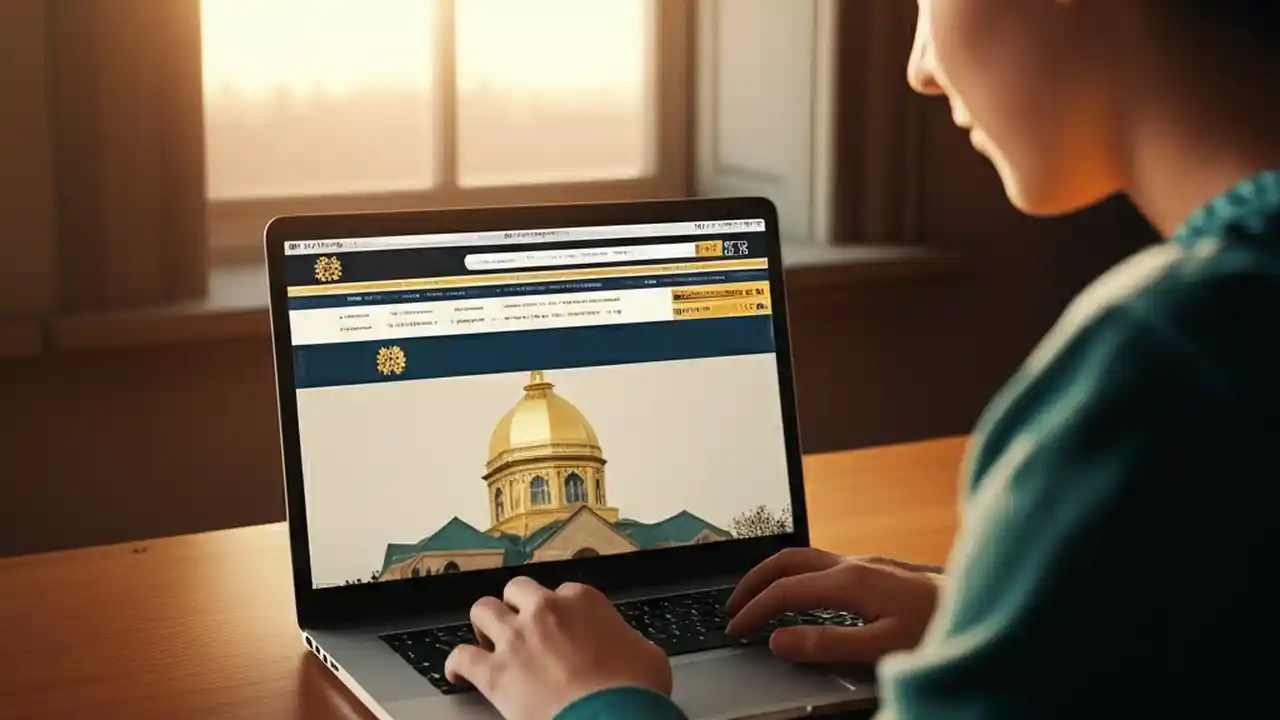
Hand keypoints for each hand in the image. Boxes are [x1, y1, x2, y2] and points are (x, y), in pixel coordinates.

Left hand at [445, 576, 671, 719]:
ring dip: (484, 625)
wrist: (611, 719)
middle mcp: (546, 611)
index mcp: (583, 601)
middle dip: (516, 606)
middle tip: (520, 625)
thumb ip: (628, 640)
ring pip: (482, 610)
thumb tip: (630, 648)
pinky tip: (458, 673)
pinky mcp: (495, 672)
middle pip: (516, 590)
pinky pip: (460, 657)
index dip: (561, 611)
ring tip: (487, 639)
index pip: (564, 592)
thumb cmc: (633, 690)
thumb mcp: (647, 654)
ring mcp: (516, 639)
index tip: (562, 625)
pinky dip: (456, 665)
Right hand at [725, 548, 941, 665]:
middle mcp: (855, 564)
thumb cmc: (941, 627)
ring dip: (774, 574)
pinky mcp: (878, 568)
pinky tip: (804, 595)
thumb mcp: (882, 647)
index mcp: (851, 581)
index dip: (754, 610)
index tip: (735, 630)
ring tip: (758, 598)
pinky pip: (823, 563)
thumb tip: (779, 640)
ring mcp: (867, 562)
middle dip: (753, 581)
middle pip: (787, 560)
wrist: (985, 604)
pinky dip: (798, 575)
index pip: (784, 591)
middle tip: (733, 607)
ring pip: (805, 557)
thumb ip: (827, 644)